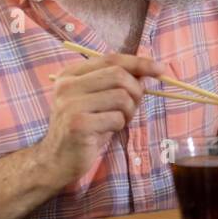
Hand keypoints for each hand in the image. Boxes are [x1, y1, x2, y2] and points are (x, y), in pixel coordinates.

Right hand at [41, 54, 164, 187]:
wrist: (57, 159)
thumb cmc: (85, 128)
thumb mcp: (98, 100)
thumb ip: (116, 83)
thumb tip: (147, 71)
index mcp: (70, 75)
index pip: (111, 59)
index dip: (139, 62)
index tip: (161, 68)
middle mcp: (66, 86)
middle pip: (119, 75)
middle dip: (136, 91)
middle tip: (132, 107)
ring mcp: (70, 104)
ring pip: (121, 96)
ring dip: (129, 111)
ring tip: (117, 120)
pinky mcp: (78, 124)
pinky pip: (117, 118)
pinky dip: (120, 125)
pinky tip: (107, 131)